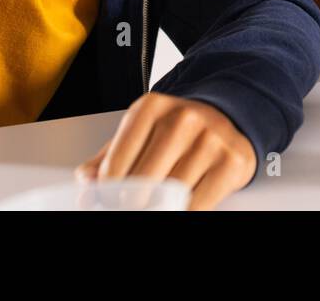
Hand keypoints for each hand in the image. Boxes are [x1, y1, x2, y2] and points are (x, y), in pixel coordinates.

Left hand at [76, 93, 255, 210]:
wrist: (227, 117)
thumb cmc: (177, 131)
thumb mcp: (140, 134)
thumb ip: (108, 159)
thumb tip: (86, 186)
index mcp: (151, 108)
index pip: (114, 168)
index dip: (108, 194)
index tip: (110, 200)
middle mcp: (183, 119)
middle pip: (141, 185)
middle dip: (133, 203)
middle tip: (135, 203)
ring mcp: (210, 140)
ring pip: (170, 197)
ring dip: (161, 207)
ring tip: (159, 200)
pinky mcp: (233, 162)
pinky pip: (198, 206)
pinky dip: (185, 210)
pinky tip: (181, 203)